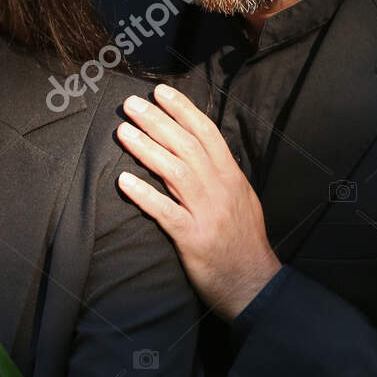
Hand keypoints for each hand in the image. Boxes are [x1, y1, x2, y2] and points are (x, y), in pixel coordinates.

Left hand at [115, 82, 280, 318]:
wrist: (254, 284)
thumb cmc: (244, 241)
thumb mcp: (241, 200)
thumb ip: (221, 175)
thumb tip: (200, 151)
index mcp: (231, 178)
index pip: (207, 134)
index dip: (183, 110)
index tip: (161, 92)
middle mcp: (221, 190)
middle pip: (187, 146)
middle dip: (158, 122)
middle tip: (131, 104)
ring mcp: (208, 214)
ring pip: (176, 172)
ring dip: (147, 149)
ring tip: (122, 132)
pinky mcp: (194, 239)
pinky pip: (167, 212)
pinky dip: (145, 195)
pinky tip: (124, 181)